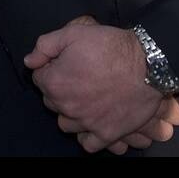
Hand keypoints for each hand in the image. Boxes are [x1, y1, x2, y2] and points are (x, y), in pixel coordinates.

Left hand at [23, 17, 175, 152]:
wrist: (148, 65)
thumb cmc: (110, 47)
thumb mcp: (73, 33)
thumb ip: (45, 46)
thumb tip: (29, 61)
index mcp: (55, 82)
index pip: (39, 78)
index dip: (50, 67)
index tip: (64, 63)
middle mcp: (67, 106)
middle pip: (51, 101)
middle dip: (59, 89)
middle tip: (77, 77)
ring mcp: (87, 123)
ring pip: (66, 123)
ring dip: (70, 112)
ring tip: (85, 98)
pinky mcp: (106, 134)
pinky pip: (88, 144)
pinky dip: (86, 135)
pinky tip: (91, 122)